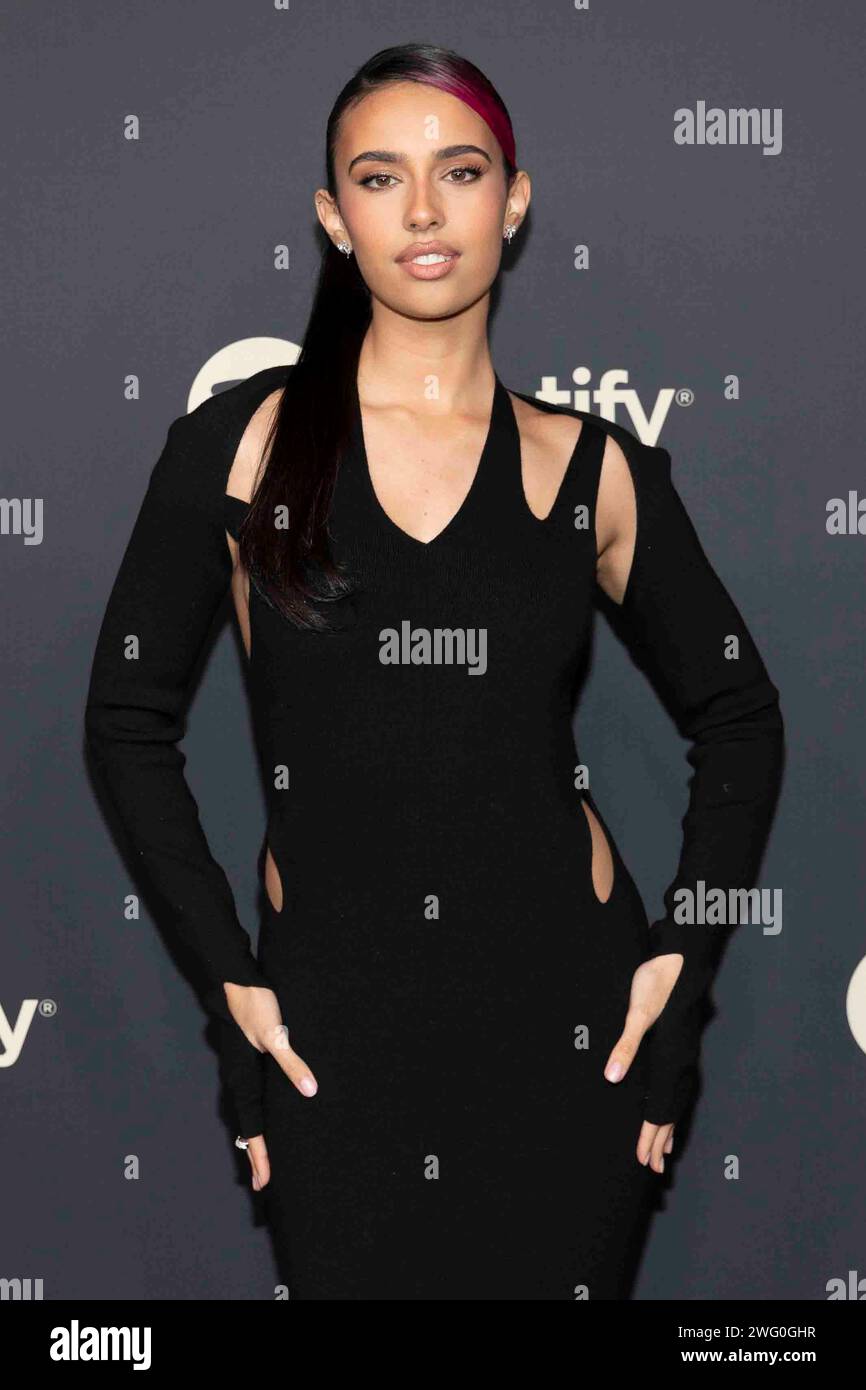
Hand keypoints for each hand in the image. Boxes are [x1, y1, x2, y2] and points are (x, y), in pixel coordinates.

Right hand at [218, 982, 318, 1191]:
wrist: (237, 981)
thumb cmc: (255, 1007)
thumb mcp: (276, 1036)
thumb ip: (292, 1064)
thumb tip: (310, 1091)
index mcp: (243, 1078)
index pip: (252, 1127)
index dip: (260, 1155)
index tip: (265, 1182)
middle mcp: (239, 1079)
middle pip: (249, 1125)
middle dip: (257, 1153)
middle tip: (264, 1181)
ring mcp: (242, 1069)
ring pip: (250, 1111)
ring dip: (258, 1134)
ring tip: (266, 1157)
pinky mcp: (249, 1058)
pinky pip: (254, 1095)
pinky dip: (261, 1113)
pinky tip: (271, 1114)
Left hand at [602, 953, 683, 1172]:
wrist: (683, 956)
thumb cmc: (658, 981)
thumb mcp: (637, 1012)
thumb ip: (625, 1046)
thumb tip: (612, 1078)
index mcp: (671, 1059)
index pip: (659, 1109)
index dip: (649, 1135)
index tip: (643, 1160)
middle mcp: (682, 1061)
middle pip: (671, 1111)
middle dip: (661, 1139)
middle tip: (654, 1167)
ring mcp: (685, 1052)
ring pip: (677, 1098)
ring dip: (670, 1124)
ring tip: (666, 1146)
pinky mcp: (682, 1041)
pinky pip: (679, 1084)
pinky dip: (673, 1102)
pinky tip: (668, 1101)